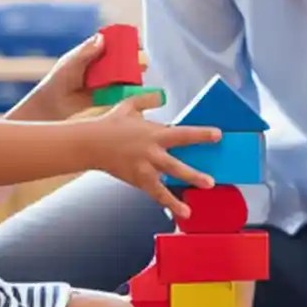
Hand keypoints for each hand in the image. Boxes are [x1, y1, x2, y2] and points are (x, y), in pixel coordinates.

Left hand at [26, 33, 148, 119]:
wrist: (49, 109)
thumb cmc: (55, 84)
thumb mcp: (69, 64)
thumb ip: (85, 52)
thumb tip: (102, 38)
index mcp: (90, 56)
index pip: (111, 46)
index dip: (124, 44)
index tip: (136, 43)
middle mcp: (98, 70)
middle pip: (120, 62)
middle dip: (133, 61)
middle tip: (142, 62)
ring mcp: (102, 85)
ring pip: (122, 78)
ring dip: (133, 76)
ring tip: (140, 77)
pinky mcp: (104, 99)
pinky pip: (120, 94)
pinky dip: (128, 92)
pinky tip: (134, 91)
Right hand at [87, 91, 218, 218]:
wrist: (88, 144)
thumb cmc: (109, 124)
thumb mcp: (130, 105)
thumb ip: (148, 100)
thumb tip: (161, 95)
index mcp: (153, 134)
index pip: (183, 134)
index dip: (201, 134)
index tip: (218, 135)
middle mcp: (150, 154)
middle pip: (174, 166)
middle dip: (192, 175)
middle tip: (211, 182)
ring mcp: (142, 170)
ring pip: (161, 188)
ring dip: (175, 200)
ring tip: (189, 211)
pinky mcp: (135, 181)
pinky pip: (152, 194)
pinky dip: (164, 203)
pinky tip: (178, 211)